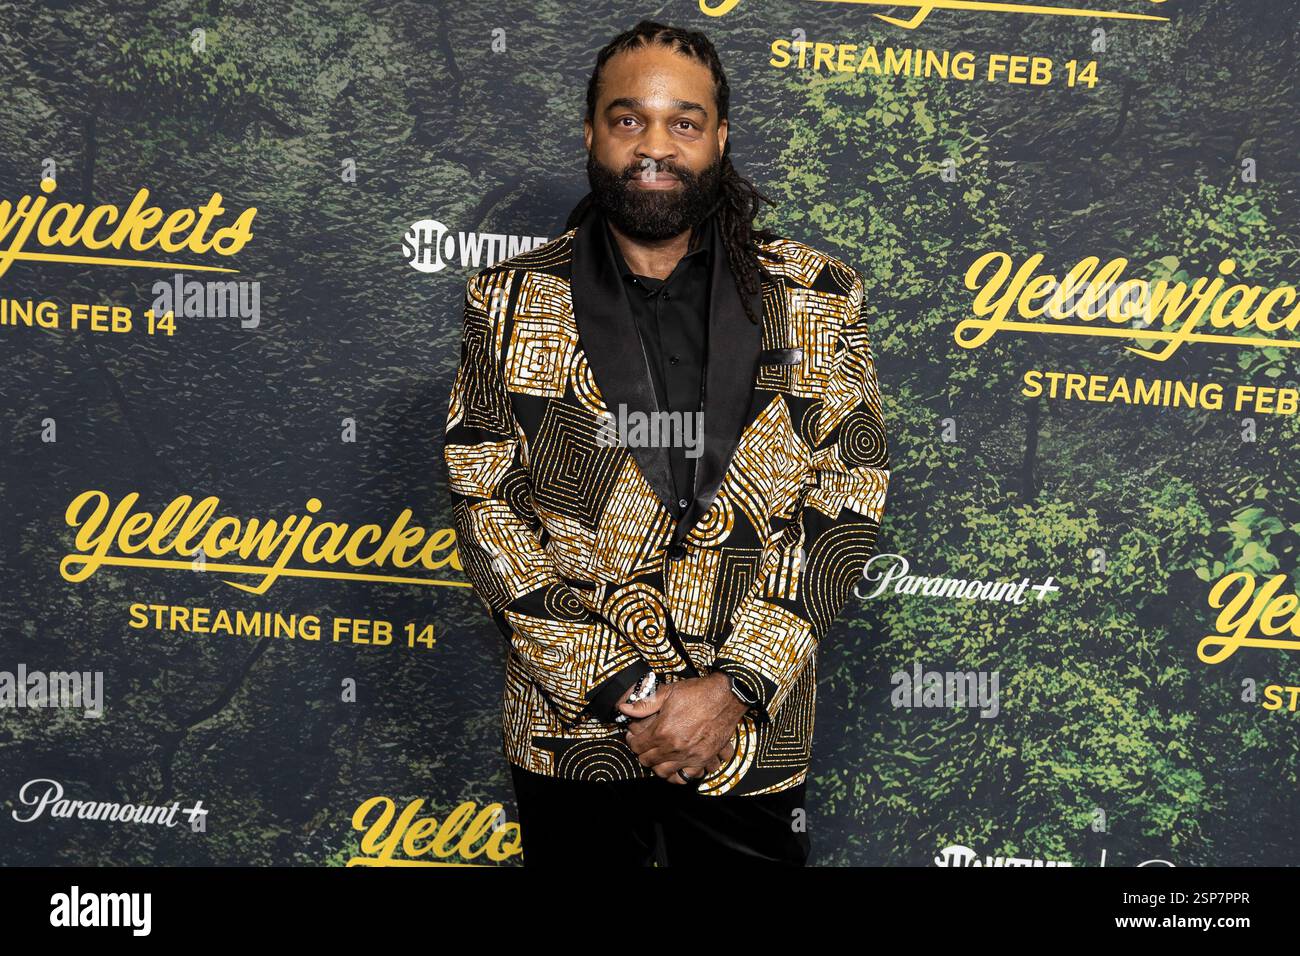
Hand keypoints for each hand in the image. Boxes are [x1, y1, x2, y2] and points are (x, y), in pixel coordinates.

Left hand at [618, 673, 748, 784]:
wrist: (726, 696)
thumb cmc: (698, 693)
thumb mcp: (668, 692)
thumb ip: (645, 703)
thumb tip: (624, 709)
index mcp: (663, 731)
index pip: (638, 746)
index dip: (632, 741)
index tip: (634, 737)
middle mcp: (675, 747)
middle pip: (649, 761)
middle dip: (643, 754)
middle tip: (645, 746)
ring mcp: (690, 755)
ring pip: (665, 773)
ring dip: (658, 766)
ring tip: (659, 758)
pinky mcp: (704, 759)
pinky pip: (687, 777)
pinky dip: (679, 775)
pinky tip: (676, 767)